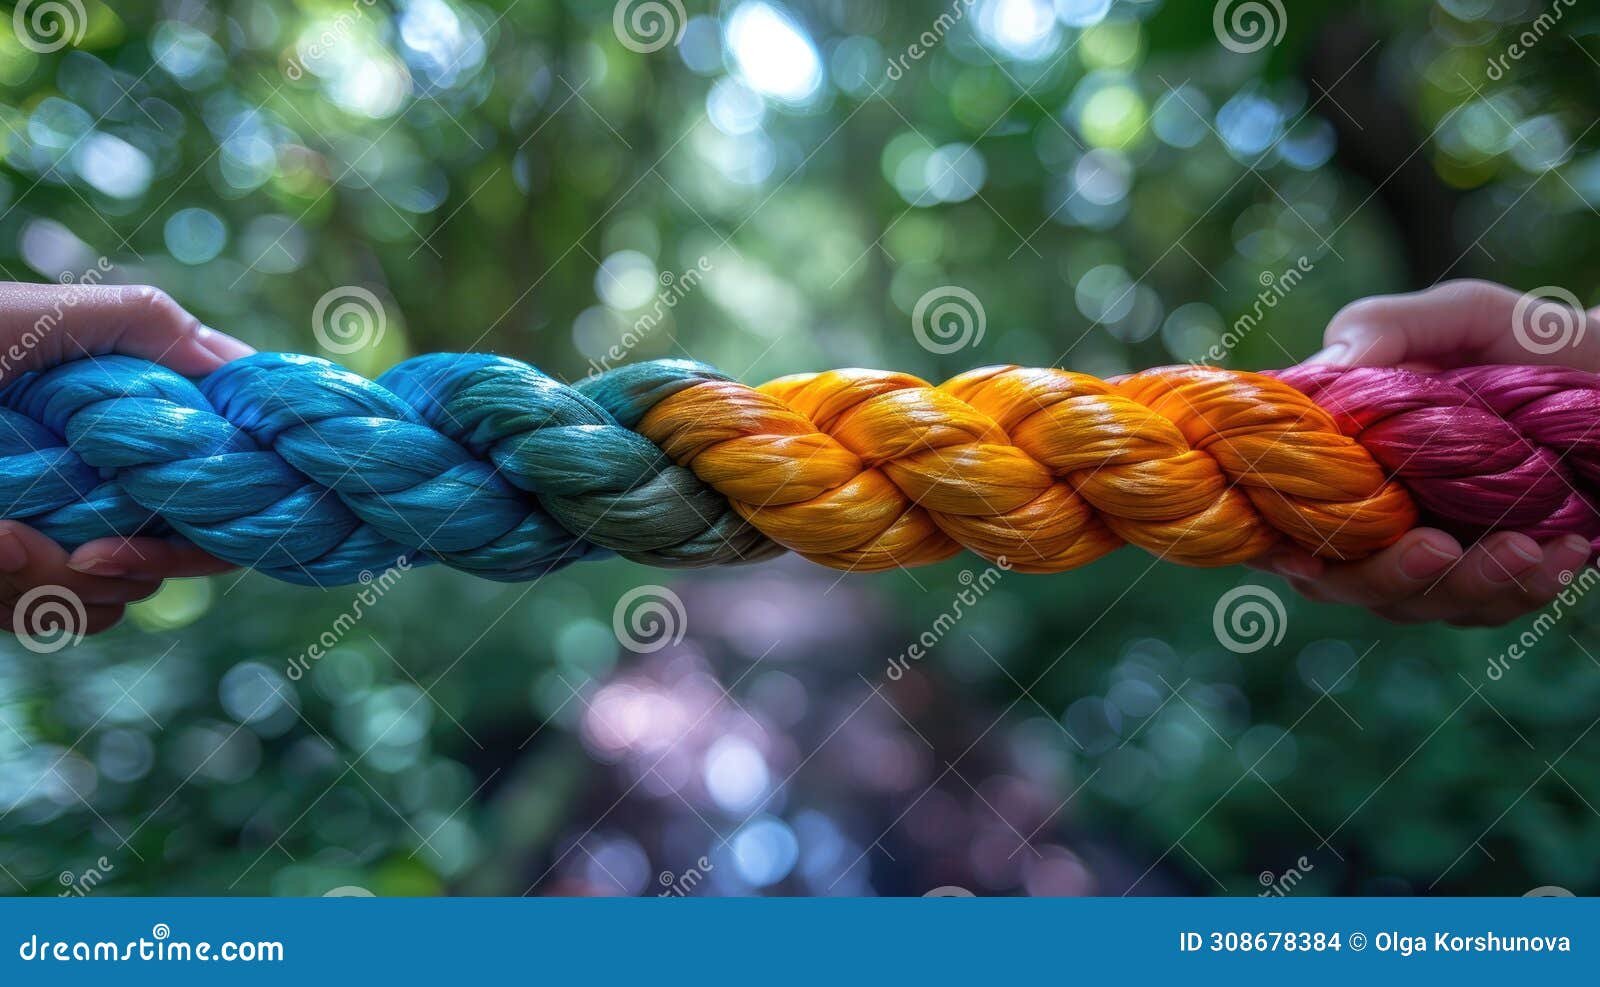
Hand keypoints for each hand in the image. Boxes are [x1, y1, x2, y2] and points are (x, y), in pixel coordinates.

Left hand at [0, 282, 252, 637]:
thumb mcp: (41, 317)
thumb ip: (148, 328)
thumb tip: (242, 368)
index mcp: (125, 419)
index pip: (222, 473)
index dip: (226, 502)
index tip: (195, 511)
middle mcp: (103, 478)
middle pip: (185, 547)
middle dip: (138, 558)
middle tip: (85, 555)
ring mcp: (56, 529)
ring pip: (116, 596)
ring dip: (57, 584)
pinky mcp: (14, 574)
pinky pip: (52, 615)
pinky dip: (18, 596)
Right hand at [1253, 279, 1595, 625]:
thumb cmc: (1532, 343)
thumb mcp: (1464, 316)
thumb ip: (1385, 327)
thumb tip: (1319, 374)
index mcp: (1339, 450)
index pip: (1273, 512)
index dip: (1270, 544)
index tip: (1301, 556)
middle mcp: (1368, 510)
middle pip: (1335, 579)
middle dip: (1381, 577)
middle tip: (1435, 548)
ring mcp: (1423, 550)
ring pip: (1410, 605)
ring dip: (1466, 587)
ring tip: (1529, 547)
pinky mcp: (1485, 578)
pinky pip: (1487, 609)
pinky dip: (1524, 590)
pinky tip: (1566, 551)